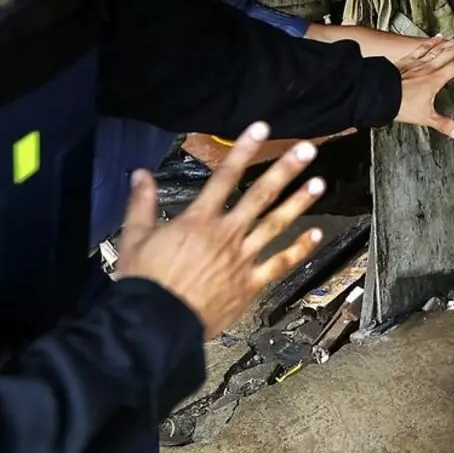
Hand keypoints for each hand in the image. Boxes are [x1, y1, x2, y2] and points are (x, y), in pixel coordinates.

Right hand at [117, 123, 325, 337]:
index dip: (244, 150)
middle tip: (306, 151)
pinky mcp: (251, 283)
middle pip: (260, 196)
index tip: (261, 129)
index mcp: (199, 220)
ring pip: (276, 225)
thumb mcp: (134, 237)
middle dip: (285, 170)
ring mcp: (243, 258)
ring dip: (299, 203)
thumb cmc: (144, 282)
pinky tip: (316, 234)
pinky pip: (281, 264)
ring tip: (319, 183)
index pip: (224, 176)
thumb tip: (140, 173)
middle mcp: (226, 234)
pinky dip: (300, 250)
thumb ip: (141, 203)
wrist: (156, 323)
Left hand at [395, 33, 453, 138]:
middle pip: (449, 53)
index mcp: (435, 80)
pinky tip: (434, 39)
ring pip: (437, 49)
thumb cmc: (400, 104)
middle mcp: (427, 68)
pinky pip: (421, 49)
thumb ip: (444, 124)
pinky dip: (429, 42)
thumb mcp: (425, 117)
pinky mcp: (406, 62)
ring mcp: (416, 63)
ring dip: (449, 42)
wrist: (379, 95)